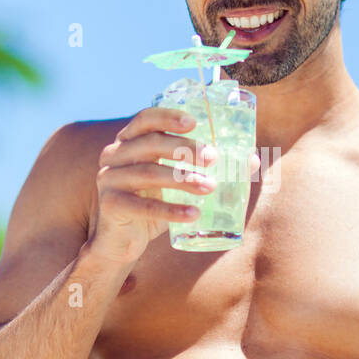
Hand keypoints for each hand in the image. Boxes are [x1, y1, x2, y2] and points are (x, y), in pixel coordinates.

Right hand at [85, 106, 216, 265]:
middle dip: (184, 148)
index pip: (145, 119)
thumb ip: (203, 169)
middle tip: (213, 157)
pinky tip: (194, 214)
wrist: (120, 242)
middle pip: (150, 143)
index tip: (194, 122)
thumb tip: (250, 159)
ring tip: (210, 187)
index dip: (168, 117)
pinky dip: (172, 210)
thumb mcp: (175, 184)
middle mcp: (113, 156)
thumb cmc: (151, 206)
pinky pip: (145, 207)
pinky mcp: (111, 205)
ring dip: (184, 179)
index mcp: (127, 142)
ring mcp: (108, 180)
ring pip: (149, 173)